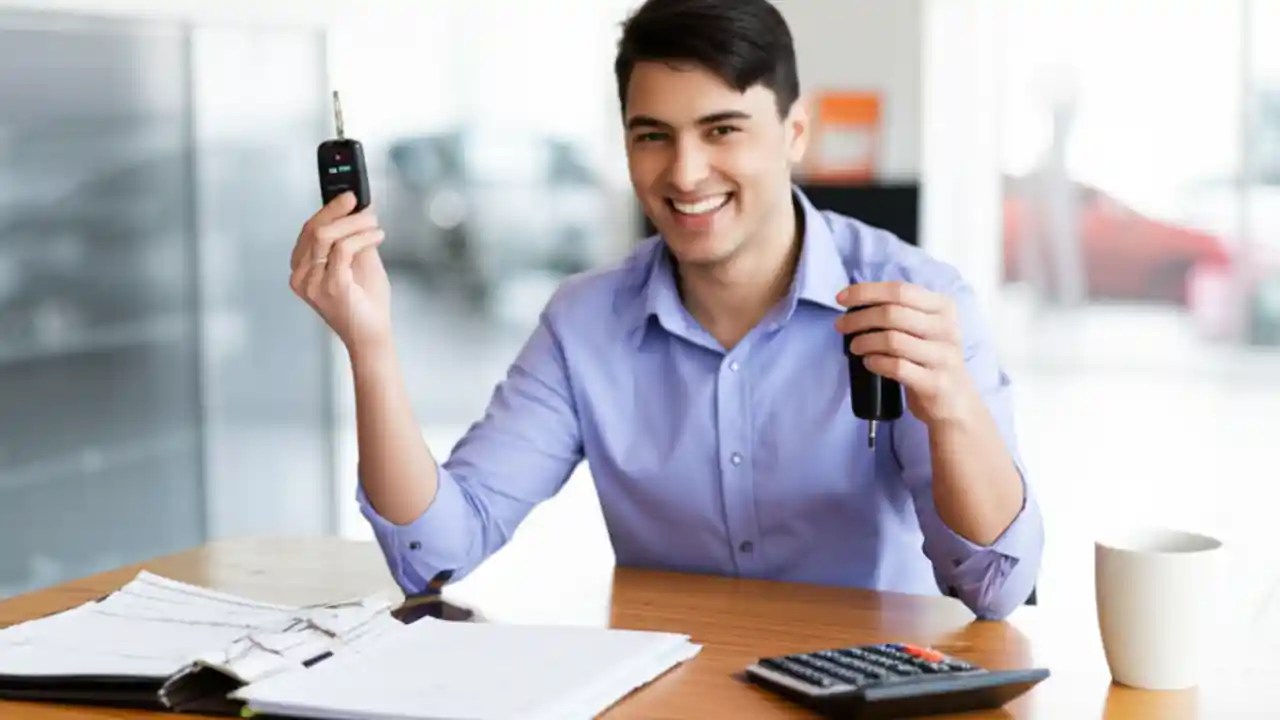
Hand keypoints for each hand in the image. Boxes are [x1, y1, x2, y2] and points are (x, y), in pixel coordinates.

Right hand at [289, 192, 391, 354]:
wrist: (372, 337)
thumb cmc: (364, 303)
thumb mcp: (358, 262)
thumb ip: (354, 237)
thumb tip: (360, 208)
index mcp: (303, 269)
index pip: (308, 230)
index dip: (327, 209)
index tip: (346, 195)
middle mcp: (302, 276)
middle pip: (313, 229)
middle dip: (339, 210)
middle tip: (359, 201)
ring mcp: (313, 283)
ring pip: (326, 235)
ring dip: (354, 222)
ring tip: (374, 223)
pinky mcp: (332, 287)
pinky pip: (344, 249)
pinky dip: (362, 237)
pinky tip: (376, 236)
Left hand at [834, 282, 979, 424]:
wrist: (957, 401)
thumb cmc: (931, 359)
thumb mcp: (926, 328)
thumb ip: (901, 311)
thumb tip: (857, 302)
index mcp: (943, 307)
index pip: (899, 290)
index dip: (866, 292)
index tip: (841, 298)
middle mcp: (946, 328)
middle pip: (892, 313)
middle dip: (858, 318)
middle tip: (841, 326)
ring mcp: (943, 356)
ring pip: (892, 340)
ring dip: (864, 341)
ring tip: (855, 346)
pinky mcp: (935, 382)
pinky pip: (896, 367)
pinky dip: (876, 363)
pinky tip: (869, 362)